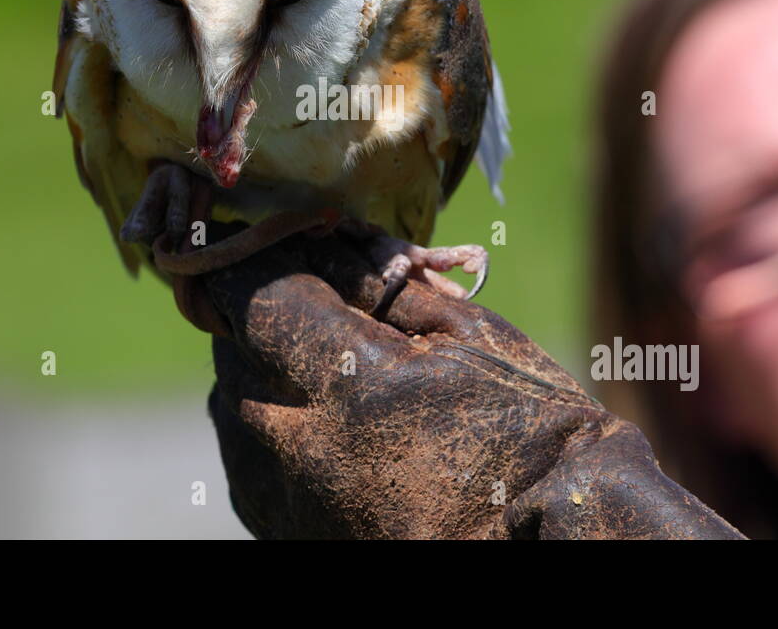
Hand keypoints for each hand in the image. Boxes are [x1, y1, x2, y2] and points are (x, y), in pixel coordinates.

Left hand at [191, 228, 741, 538]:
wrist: (545, 541)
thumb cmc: (530, 427)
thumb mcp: (469, 332)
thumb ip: (380, 283)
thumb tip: (321, 236)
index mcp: (345, 382)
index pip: (250, 293)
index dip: (258, 256)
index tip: (281, 239)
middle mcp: (291, 444)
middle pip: (233, 342)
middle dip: (272, 310)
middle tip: (331, 301)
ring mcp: (277, 493)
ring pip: (233, 394)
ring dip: (270, 366)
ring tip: (343, 369)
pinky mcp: (276, 524)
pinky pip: (247, 447)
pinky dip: (274, 420)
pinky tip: (335, 421)